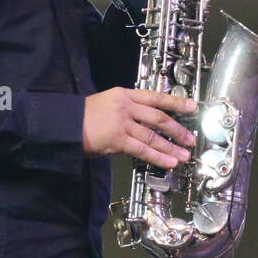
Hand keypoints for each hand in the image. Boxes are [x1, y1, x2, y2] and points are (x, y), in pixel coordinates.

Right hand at [83, 88, 197, 169]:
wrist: (64, 123)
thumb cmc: (83, 115)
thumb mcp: (108, 104)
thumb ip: (128, 112)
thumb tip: (146, 126)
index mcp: (125, 94)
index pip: (156, 96)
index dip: (176, 101)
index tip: (192, 106)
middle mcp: (126, 106)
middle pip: (159, 117)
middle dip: (177, 129)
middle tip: (190, 139)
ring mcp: (122, 122)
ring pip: (153, 136)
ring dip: (170, 147)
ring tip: (183, 155)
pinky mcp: (117, 139)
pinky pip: (142, 149)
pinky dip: (157, 157)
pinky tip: (168, 162)